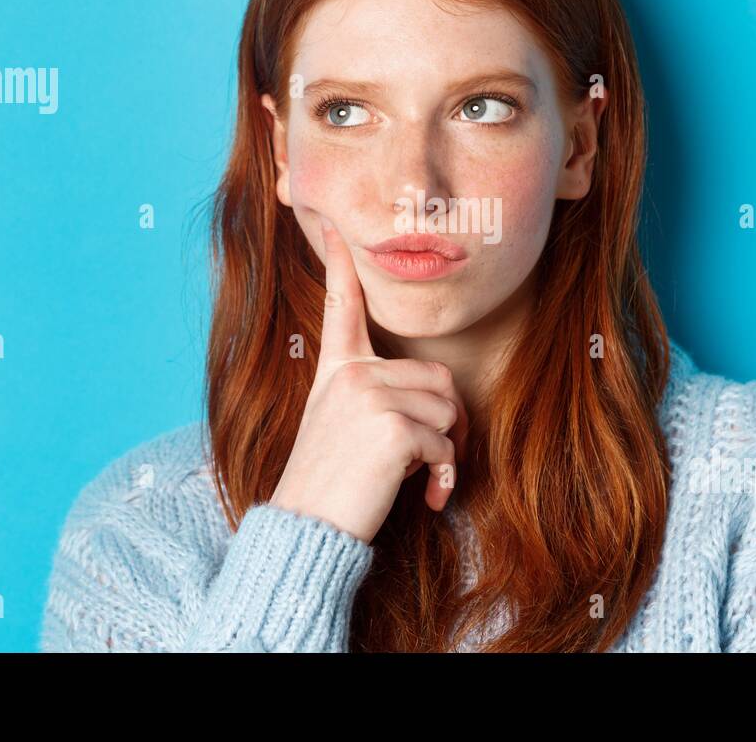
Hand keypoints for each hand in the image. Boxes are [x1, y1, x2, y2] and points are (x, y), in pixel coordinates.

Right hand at [268, 215, 468, 543]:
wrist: (307, 531)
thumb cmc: (328, 485)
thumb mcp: (339, 426)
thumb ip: (374, 397)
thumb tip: (441, 402)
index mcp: (336, 370)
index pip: (342, 307)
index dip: (339, 264)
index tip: (332, 224)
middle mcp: (351, 374)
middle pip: (437, 377)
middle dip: (446, 421)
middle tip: (431, 459)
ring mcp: (369, 397)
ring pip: (448, 409)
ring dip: (445, 451)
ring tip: (417, 478)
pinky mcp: (392, 429)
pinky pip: (446, 444)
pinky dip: (445, 477)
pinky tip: (426, 498)